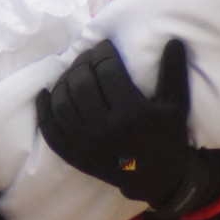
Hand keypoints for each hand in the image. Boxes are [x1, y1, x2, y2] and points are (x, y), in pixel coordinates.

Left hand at [36, 37, 219, 214]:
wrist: (158, 178)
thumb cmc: (168, 138)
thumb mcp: (176, 106)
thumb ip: (174, 72)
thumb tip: (174, 40)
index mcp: (130, 113)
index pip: (107, 71)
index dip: (103, 52)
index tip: (104, 46)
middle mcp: (104, 128)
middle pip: (82, 84)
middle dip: (82, 62)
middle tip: (87, 55)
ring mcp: (86, 144)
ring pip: (63, 103)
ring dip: (63, 81)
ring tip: (73, 72)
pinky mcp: (74, 155)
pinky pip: (51, 129)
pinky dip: (44, 109)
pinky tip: (45, 93)